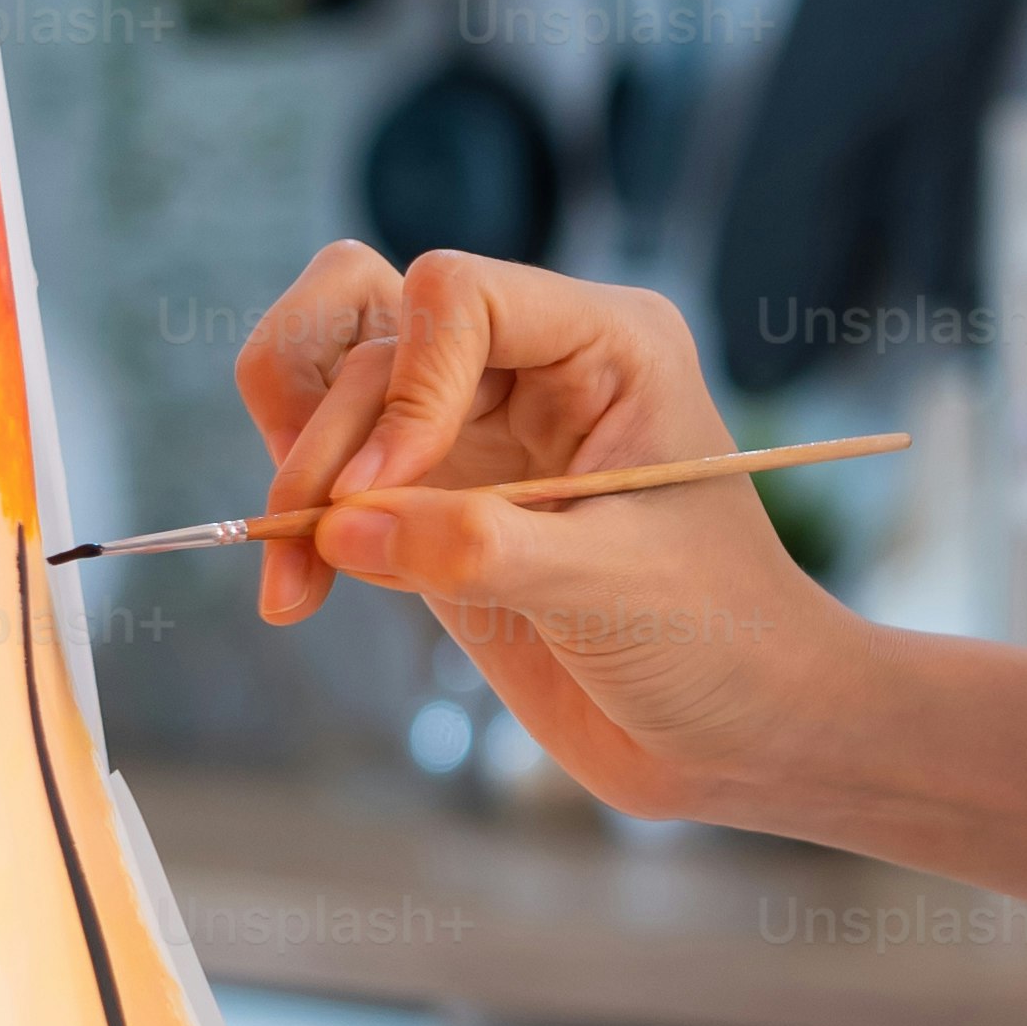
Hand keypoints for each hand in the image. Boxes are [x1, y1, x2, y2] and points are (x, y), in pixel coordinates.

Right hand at [230, 242, 860, 820]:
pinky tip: (299, 594)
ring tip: (294, 577)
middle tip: (309, 546)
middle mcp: (535, 367)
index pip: (458, 295)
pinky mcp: (440, 500)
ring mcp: (482, 430)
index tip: (387, 492)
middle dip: (331, 443)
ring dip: (296, 471)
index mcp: (609, 344)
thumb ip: (478, 549)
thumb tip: (340, 524)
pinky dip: (298, 520)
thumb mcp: (608, 586)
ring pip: (337, 390)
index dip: (406, 383)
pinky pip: (337, 471)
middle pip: (377, 344)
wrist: (733, 729)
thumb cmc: (717, 640)